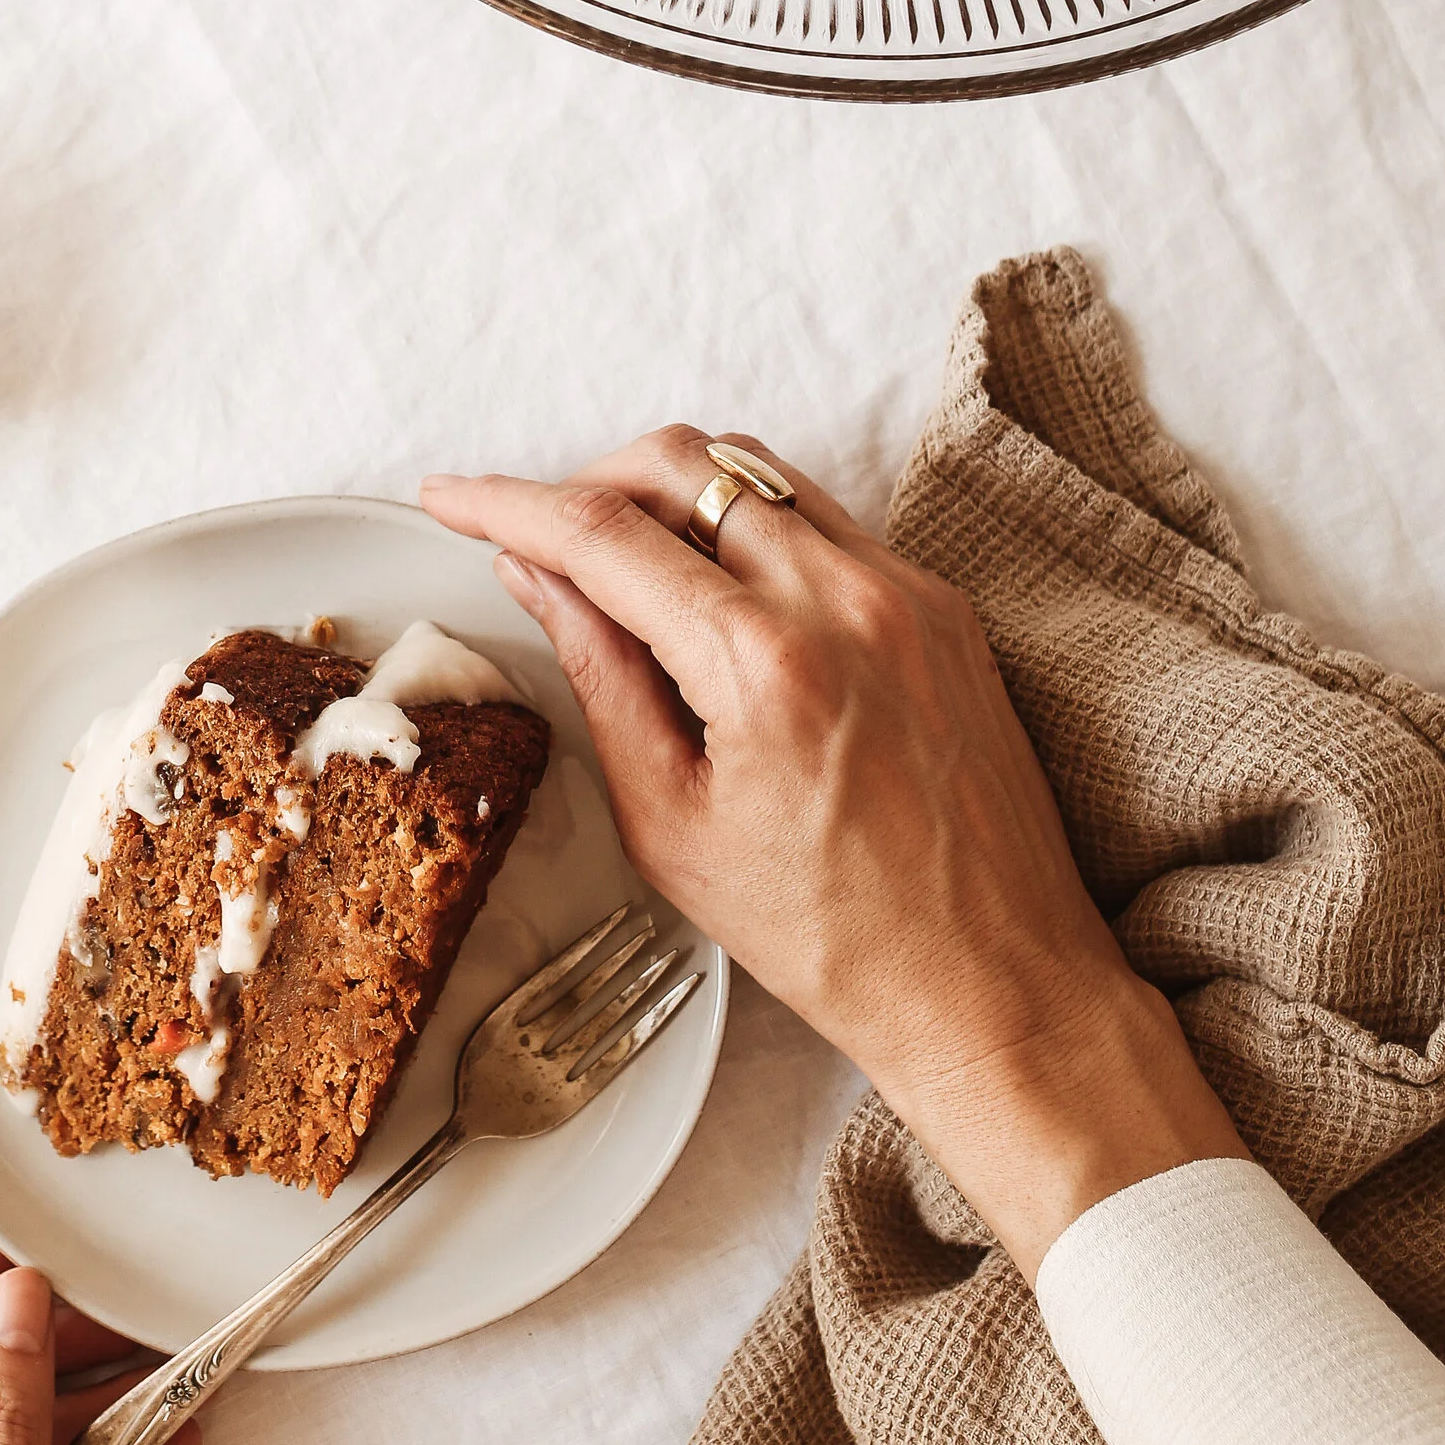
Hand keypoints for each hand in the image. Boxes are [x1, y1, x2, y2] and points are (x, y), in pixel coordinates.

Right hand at [423, 428, 1243, 1273]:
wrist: (994, 981)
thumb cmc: (832, 936)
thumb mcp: (672, 824)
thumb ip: (601, 676)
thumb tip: (537, 574)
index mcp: (765, 664)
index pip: (603, 533)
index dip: (506, 504)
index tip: (450, 499)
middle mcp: (845, 600)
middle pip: (680, 463)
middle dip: (586, 482)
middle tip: (538, 539)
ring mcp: (906, 591)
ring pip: (754, 472)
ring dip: (669, 495)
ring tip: (621, 569)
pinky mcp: (942, 603)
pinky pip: (821, 518)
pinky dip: (747, 530)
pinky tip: (717, 598)